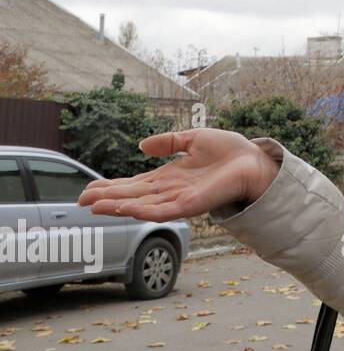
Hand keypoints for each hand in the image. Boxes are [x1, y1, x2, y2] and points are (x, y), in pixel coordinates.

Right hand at [78, 128, 280, 221]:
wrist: (255, 161)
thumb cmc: (230, 152)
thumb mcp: (194, 139)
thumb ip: (169, 142)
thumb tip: (142, 145)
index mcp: (170, 177)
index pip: (135, 184)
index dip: (112, 187)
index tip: (89, 189)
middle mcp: (171, 191)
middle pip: (132, 196)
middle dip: (106, 199)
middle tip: (81, 202)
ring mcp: (180, 200)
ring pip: (142, 206)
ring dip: (117, 206)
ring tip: (94, 207)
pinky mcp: (191, 205)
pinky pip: (162, 211)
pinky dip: (142, 211)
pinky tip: (124, 209)